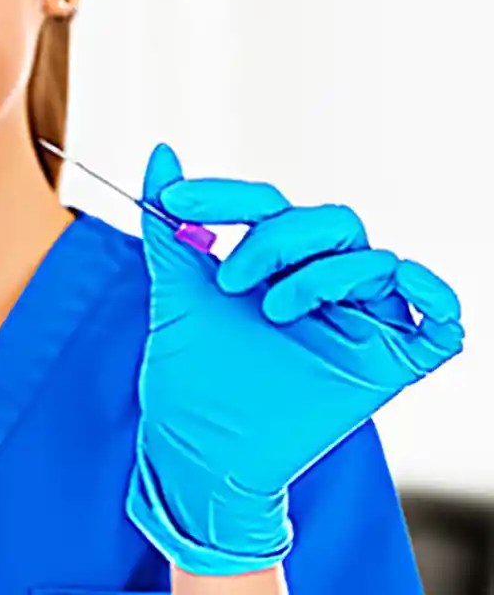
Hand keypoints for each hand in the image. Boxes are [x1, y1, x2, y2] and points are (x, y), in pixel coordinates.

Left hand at [125, 143, 463, 574]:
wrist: (196, 450)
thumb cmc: (188, 376)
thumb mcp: (176, 292)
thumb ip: (172, 227)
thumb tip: (162, 152)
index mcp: (278, 265)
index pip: (272, 207)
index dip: (228, 197)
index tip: (176, 201)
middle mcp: (324, 287)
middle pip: (334, 223)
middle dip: (279, 239)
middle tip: (229, 278)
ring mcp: (358, 325)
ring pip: (373, 262)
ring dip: (320, 273)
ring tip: (270, 312)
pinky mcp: (388, 366)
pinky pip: (439, 325)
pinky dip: (434, 295)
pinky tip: (403, 282)